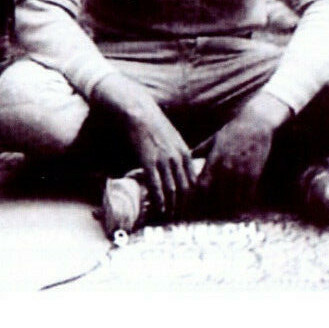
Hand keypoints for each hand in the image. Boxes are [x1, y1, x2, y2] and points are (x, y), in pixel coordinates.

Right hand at [95, 73, 197, 219]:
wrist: (135, 108)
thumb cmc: (150, 122)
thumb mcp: (170, 137)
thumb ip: (174, 152)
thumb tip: (172, 168)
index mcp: (185, 152)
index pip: (193, 182)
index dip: (190, 198)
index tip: (184, 209)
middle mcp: (177, 157)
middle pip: (185, 189)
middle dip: (182, 206)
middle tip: (177, 219)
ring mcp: (163, 159)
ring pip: (172, 190)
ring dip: (171, 207)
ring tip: (167, 218)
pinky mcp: (148, 160)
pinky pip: (156, 185)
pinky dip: (159, 200)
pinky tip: (159, 210)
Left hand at [198, 92, 287, 216]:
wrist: (255, 124)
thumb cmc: (232, 131)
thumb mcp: (214, 139)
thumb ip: (201, 150)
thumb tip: (186, 155)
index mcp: (214, 159)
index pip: (202, 185)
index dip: (198, 196)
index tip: (195, 203)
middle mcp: (226, 167)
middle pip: (216, 195)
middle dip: (211, 207)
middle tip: (208, 215)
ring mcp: (241, 171)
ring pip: (232, 198)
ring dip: (227, 208)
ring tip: (222, 215)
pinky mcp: (254, 174)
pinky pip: (247, 195)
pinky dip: (242, 203)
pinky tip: (239, 208)